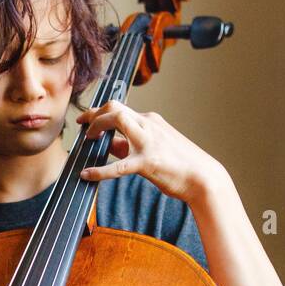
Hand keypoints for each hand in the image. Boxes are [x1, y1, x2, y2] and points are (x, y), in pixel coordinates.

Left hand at [76, 102, 224, 205]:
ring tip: (87, 140)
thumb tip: (108, 144)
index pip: (119, 108)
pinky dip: (99, 170)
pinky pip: (118, 165)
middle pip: (115, 107)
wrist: (203, 178)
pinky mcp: (148, 162)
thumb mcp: (152, 148)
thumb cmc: (178, 165)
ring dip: (96, 127)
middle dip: (94, 114)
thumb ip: (130, 144)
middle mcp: (149, 125)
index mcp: (150, 121)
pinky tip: (87, 175)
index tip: (87, 118)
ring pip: (117, 120)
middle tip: (82, 126)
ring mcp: (148, 142)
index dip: (99, 111)